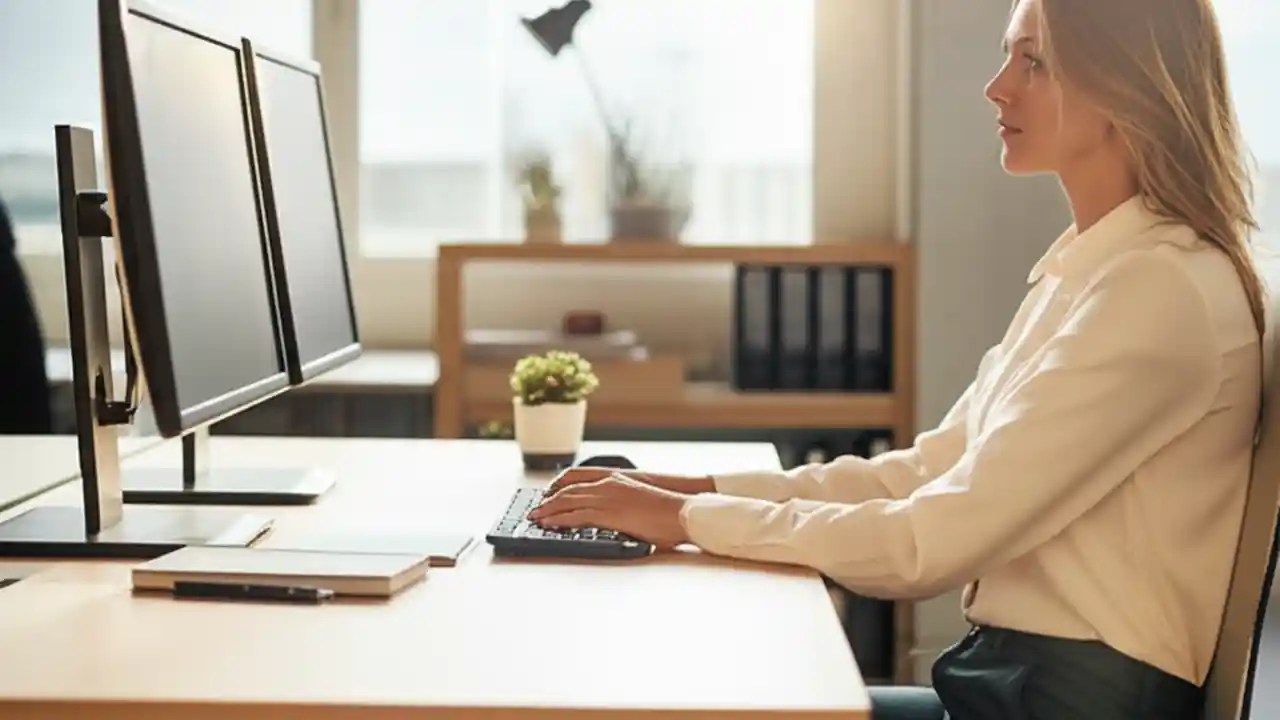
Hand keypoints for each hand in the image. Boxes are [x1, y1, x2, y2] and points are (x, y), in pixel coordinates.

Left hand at [529, 473, 692, 550]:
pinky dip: (558, 520)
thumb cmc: (667, 510)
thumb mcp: (640, 498)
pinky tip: (549, 524)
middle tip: (535, 508)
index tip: (548, 491)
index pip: (578, 476)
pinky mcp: (608, 514)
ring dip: (548, 510)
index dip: (559, 484)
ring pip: (567, 502)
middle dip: (548, 500)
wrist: (681, 512)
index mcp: (615, 478)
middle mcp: (607, 484)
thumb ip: (622, 501)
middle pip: (568, 490)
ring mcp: (606, 498)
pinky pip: (575, 517)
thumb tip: (612, 513)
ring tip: (535, 517)